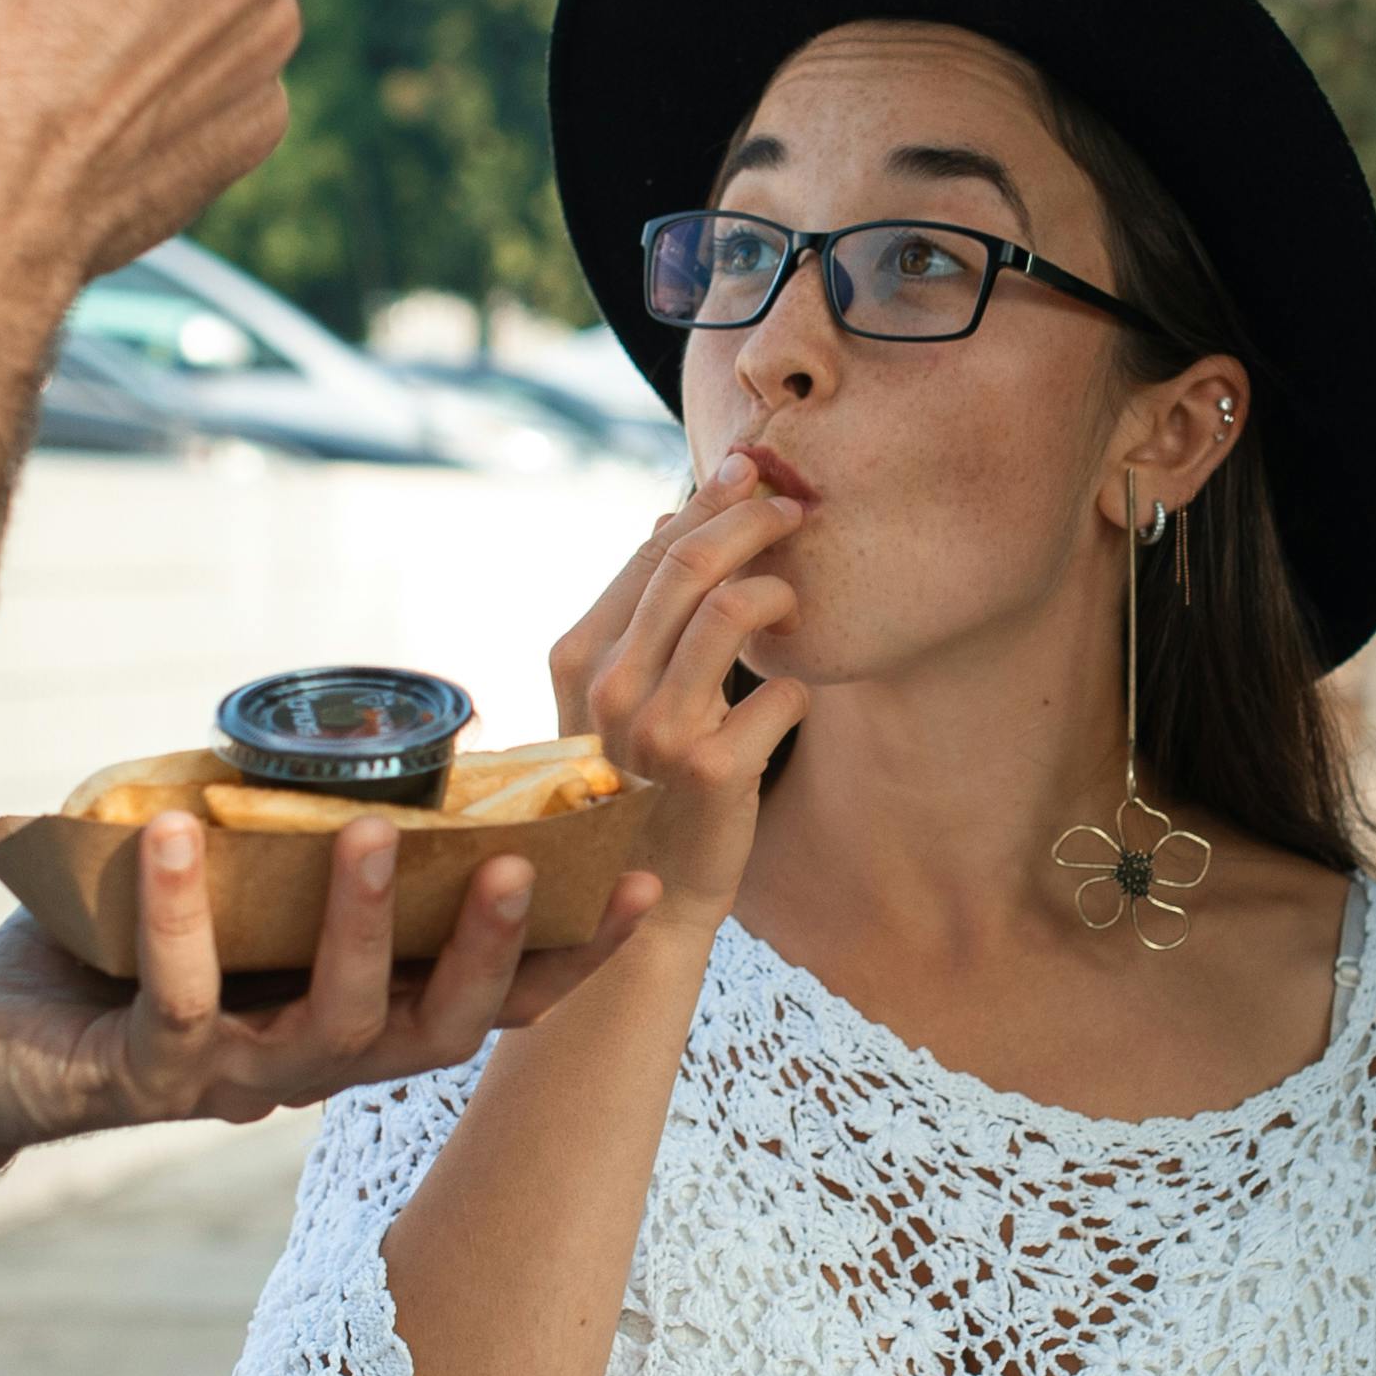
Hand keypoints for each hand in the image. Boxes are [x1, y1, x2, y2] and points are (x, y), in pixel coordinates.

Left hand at [0, 806, 664, 1152]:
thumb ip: (294, 835)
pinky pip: (178, 1003)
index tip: (641, 877)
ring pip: (332, 1027)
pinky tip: (177, 834)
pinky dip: (182, 915)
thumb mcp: (226, 886)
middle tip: (513, 863)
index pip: (490, 998)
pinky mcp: (140, 1081)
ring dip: (358, 928)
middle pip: (438, 1029)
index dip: (569, 953)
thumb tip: (362, 731)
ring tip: (369, 834)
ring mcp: (234, 1080)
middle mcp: (313, 1063)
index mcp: (355, 1016)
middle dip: (484, 946)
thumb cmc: (109, 959)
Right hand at [551, 471, 811, 928]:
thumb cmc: (639, 785)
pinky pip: (782, 692)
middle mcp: (609, 688)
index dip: (708, 500)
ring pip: (731, 610)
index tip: (750, 471)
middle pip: (690, 562)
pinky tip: (790, 702)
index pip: (650, 550)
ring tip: (795, 602)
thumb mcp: (618, 696)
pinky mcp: (713, 771)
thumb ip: (640, 612)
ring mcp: (657, 731)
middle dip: (752, 519)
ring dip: (779, 591)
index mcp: (578, 657)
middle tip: (794, 511)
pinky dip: (798, 687)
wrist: (640, 904)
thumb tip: (671, 511)